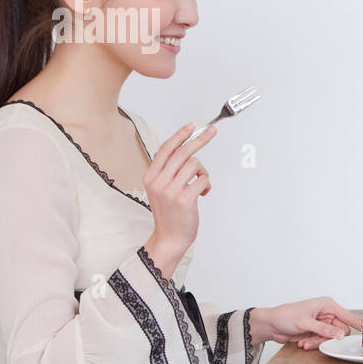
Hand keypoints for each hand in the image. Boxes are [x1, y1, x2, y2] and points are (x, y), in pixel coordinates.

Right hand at [144, 122, 216, 252]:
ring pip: (194, 165)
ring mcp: (170, 191)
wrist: (170, 237)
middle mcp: (158, 182)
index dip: (180, 135)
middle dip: (200, 139)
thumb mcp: (160, 189)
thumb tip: (185, 150)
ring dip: (203, 172)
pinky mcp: (184, 199)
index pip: (166, 149)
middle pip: (182, 152)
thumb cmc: (169, 212)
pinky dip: (206, 184)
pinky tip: (203, 193)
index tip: (192, 126)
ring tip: (201, 184)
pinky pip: (203, 180)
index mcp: (150, 177)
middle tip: (212, 132)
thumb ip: (168, 171)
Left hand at [256, 298, 362, 350]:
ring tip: (305, 342)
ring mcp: (322, 325)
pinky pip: (322, 342)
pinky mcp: (316, 333)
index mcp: (328, 305)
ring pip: (330, 339)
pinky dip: (313, 344)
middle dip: (328, 338)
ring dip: (318, 343)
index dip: (358, 325)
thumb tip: (340, 334)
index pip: (348, 316)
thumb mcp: (305, 322)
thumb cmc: (285, 316)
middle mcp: (327, 314)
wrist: (270, 325)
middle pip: (340, 331)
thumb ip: (324, 329)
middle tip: (316, 341)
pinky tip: (302, 343)